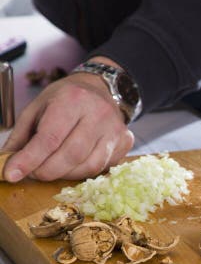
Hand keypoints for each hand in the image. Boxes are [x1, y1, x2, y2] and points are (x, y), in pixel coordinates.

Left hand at [2, 66, 132, 181]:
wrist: (101, 89)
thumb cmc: (67, 98)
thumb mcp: (38, 107)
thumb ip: (22, 135)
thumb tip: (10, 163)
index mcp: (72, 99)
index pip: (50, 137)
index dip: (30, 159)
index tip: (12, 174)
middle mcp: (98, 114)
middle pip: (71, 155)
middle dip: (47, 170)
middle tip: (33, 173)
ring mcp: (116, 130)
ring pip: (89, 166)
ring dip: (65, 174)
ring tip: (52, 169)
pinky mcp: (125, 142)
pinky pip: (102, 167)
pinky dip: (82, 171)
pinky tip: (72, 165)